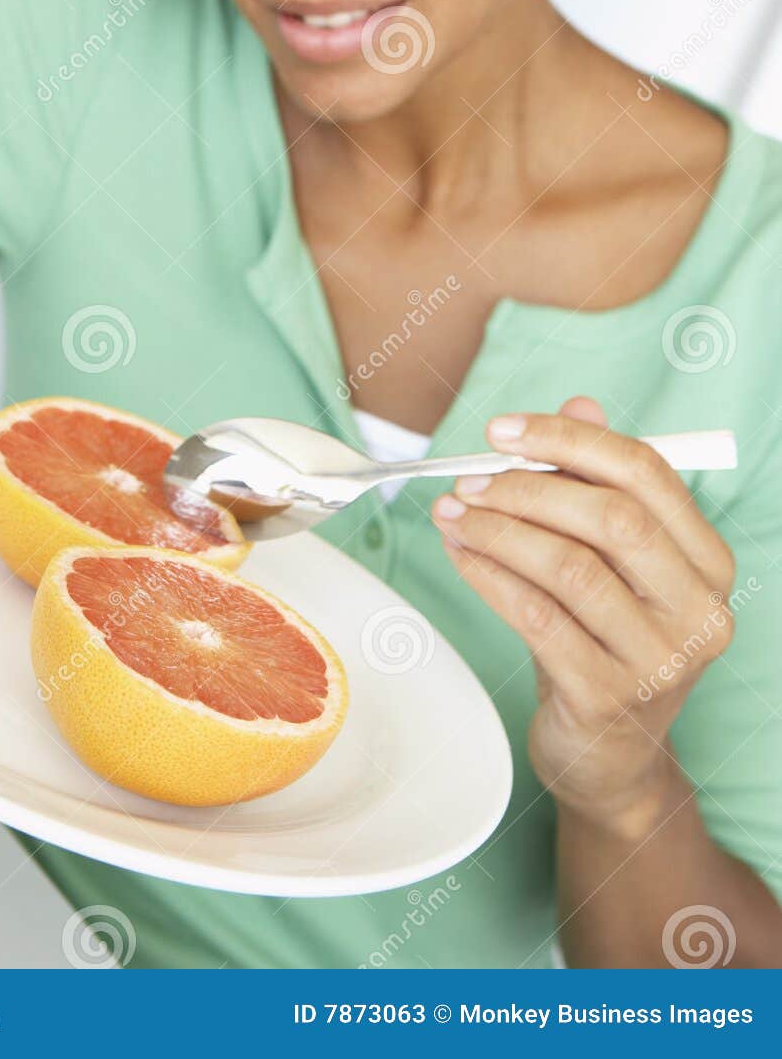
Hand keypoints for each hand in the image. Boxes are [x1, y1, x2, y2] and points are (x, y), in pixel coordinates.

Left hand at [431, 396, 736, 836]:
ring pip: (569, 566)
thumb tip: (578, 402)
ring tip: (453, 514)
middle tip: (469, 480)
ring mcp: (658, 660)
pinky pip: (536, 617)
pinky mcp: (607, 697)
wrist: (609, 758)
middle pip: (612, 518)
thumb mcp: (612, 564)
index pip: (647, 474)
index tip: (503, 429)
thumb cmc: (605, 641)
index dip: (569, 439)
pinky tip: (461, 554)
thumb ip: (599, 484)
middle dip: (527, 487)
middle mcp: (698, 610)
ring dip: (498, 529)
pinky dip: (488, 575)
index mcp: (707, 562)